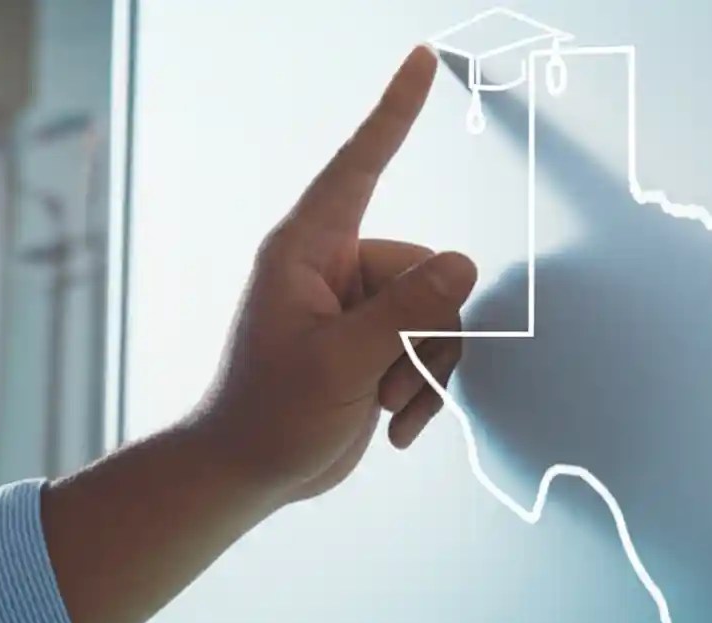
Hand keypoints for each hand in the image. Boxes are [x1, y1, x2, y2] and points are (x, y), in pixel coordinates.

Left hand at [185, 46, 477, 503]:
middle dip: (426, 335)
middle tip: (390, 382)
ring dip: (424, 372)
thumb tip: (462, 264)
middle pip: (427, 269)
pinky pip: (431, 348)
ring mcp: (357, 309)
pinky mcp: (373, 345)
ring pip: (438, 315)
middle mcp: (335, 269)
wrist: (249, 472)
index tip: (420, 61)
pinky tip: (391, 425)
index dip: (393, 112)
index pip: (359, 166)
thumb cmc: (270, 414)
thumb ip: (406, 312)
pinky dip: (422, 391)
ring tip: (383, 406)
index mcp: (307, 251)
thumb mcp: (341, 362)